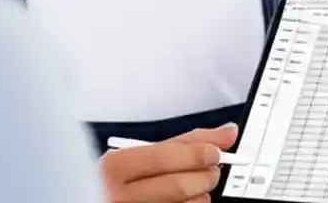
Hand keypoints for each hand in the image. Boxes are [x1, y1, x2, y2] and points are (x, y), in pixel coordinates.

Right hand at [100, 123, 238, 202]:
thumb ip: (182, 142)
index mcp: (114, 167)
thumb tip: (226, 132)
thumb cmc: (122, 178)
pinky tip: (186, 200)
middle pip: (179, 184)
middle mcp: (120, 196)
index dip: (195, 153)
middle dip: (206, 173)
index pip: (162, 157)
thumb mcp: (139, 154)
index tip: (216, 150)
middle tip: (213, 167)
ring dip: (202, 193)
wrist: (101, 198)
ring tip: (196, 184)